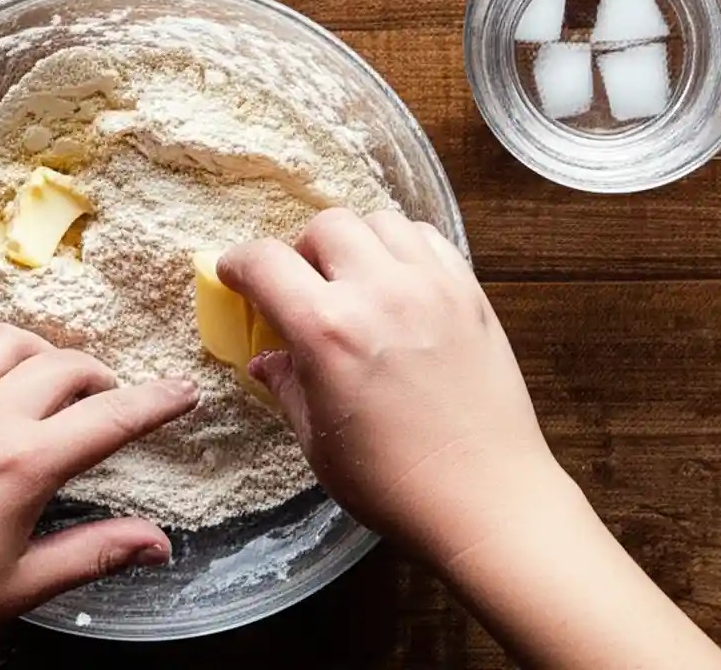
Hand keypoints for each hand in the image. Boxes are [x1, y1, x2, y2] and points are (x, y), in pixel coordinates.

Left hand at [0, 324, 197, 666]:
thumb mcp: (22, 584)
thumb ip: (96, 553)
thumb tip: (159, 544)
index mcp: (22, 466)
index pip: (110, 417)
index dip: (157, 402)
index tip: (184, 391)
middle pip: (65, 367)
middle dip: (102, 378)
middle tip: (110, 403)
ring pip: (8, 341)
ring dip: (42, 355)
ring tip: (50, 385)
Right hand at [219, 208, 560, 561]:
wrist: (485, 498)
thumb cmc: (394, 483)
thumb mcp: (318, 440)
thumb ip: (286, 385)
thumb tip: (266, 360)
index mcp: (328, 331)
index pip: (265, 262)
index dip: (239, 264)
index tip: (235, 276)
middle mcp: (379, 293)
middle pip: (325, 225)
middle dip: (301, 250)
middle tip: (301, 287)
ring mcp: (431, 287)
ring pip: (379, 221)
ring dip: (355, 242)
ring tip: (353, 280)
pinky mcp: (470, 294)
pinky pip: (428, 239)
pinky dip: (403, 247)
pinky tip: (397, 284)